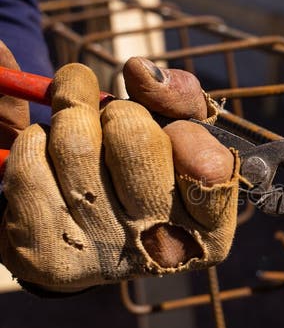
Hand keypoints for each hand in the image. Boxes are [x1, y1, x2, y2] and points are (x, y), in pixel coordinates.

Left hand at [0, 42, 238, 292]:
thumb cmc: (143, 175)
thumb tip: (138, 71)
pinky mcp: (45, 257)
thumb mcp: (178, 134)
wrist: (82, 237)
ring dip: (70, 116)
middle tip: (112, 120)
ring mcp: (101, 257)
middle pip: (133, 137)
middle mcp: (158, 252)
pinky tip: (49, 163)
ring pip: (74, 142)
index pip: (209, 166)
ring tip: (75, 128)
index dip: (185, 133)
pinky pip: (30, 163)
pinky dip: (34, 144)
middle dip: (117, 111)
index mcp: (207, 232)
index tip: (172, 130)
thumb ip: (180, 97)